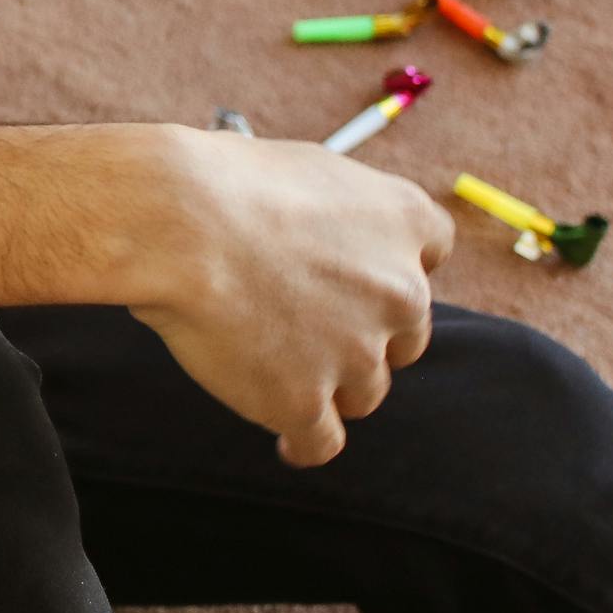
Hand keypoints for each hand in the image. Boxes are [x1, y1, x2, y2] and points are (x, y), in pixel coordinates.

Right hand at [112, 125, 450, 466]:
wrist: (179, 224)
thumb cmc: (222, 183)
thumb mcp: (304, 169)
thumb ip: (336, 212)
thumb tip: (317, 236)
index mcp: (404, 219)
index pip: (432, 250)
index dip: (392, 266)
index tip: (360, 275)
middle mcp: (401, 290)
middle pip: (404, 337)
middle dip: (365, 336)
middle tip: (308, 326)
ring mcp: (357, 353)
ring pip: (363, 392)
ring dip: (329, 385)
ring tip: (275, 368)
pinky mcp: (306, 402)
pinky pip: (321, 443)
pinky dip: (304, 443)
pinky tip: (285, 441)